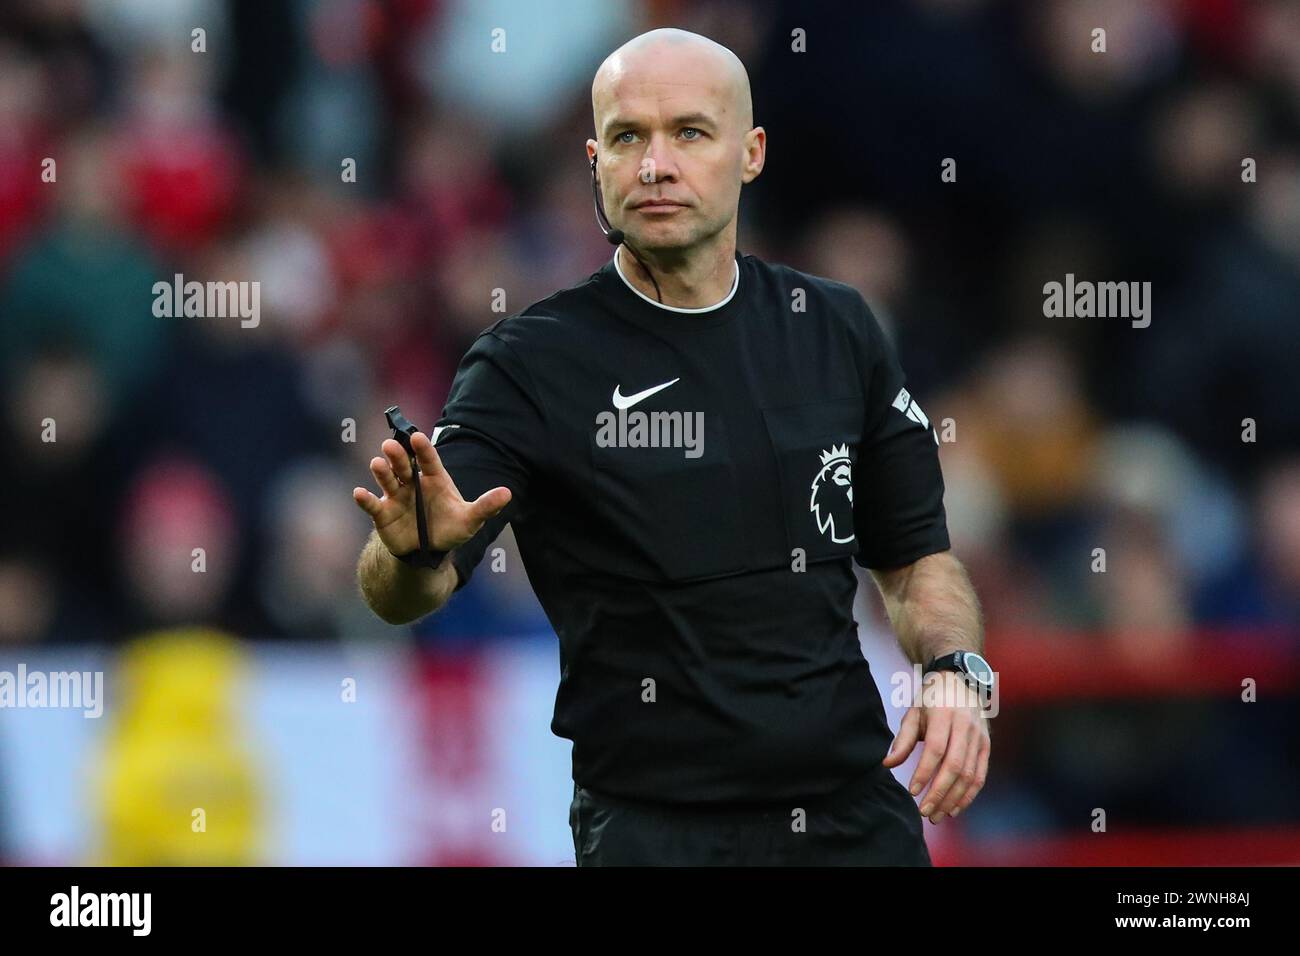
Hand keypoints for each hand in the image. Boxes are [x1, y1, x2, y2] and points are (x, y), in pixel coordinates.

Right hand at [352, 430, 511, 559]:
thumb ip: (485, 506)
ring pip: (387, 479)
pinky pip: (372, 504)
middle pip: (404, 465)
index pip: (428, 459)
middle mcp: (412, 483)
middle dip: (398, 455)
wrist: (428, 551)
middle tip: (390, 445)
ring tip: (377, 464)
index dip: (422, 448)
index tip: (416, 436)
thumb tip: (508, 493)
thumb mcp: (470, 519)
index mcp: (434, 478)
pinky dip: (365, 499)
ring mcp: (396, 496)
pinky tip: (359, 493)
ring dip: (381, 471)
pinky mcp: (382, 513)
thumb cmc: (450, 528)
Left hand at [882, 669, 989, 823]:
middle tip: (924, 812)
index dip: (925, 772)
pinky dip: (969, 795)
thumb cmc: (931, 699)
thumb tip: (888, 764)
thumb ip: (903, 739)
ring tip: (937, 815)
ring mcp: (979, 737)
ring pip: (969, 775)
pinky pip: (980, 775)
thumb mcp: (913, 712)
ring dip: (953, 799)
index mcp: (945, 715)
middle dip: (939, 793)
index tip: (912, 791)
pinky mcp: (986, 746)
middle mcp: (965, 727)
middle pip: (955, 766)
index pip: (936, 750)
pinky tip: (955, 808)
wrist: (960, 680)